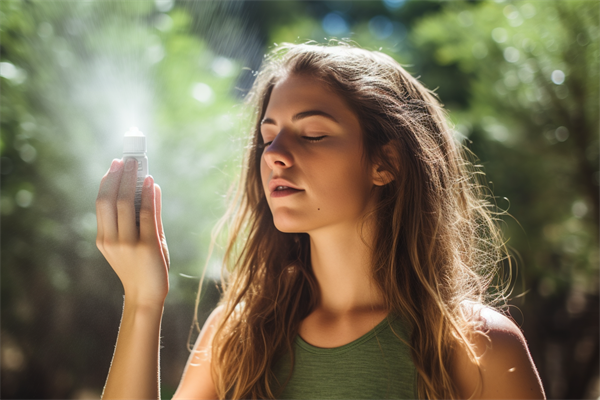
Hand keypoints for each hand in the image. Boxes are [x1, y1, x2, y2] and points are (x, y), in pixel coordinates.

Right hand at [96, 158, 169, 305]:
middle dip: (118, 176)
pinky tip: (150, 183)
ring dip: (132, 181)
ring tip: (137, 165)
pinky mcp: (146, 246)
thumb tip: (150, 184)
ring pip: (125, 204)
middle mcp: (111, 240)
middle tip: (127, 159)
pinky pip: (146, 215)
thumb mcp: (137, 240)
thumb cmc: (143, 266)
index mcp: (103, 238)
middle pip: (110, 200)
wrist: (147, 296)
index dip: (107, 181)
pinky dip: (148, 196)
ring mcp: (127, 243)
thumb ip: (144, 213)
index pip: (101, 203)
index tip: (115, 164)